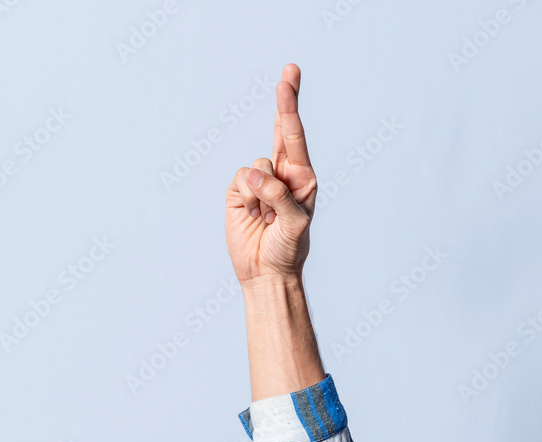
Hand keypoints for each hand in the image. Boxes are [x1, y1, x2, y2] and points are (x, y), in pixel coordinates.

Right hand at [225, 64, 317, 284]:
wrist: (265, 272)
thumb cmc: (288, 249)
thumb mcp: (294, 224)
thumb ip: (279, 196)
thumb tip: (257, 174)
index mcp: (303, 178)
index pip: (295, 136)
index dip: (290, 106)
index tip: (288, 79)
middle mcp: (283, 174)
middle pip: (281, 131)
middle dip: (285, 102)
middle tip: (290, 70)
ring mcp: (259, 182)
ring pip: (256, 165)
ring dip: (260, 192)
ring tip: (266, 217)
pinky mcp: (238, 191)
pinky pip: (240, 179)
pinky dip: (245, 197)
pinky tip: (251, 215)